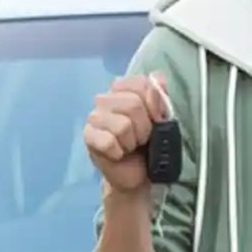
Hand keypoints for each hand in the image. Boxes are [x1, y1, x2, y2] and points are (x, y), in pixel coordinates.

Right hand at [84, 73, 169, 194]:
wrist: (139, 173)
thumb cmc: (151, 143)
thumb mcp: (163, 119)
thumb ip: (162, 98)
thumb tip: (158, 79)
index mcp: (125, 88)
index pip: (140, 83)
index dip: (154, 104)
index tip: (156, 120)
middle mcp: (106, 98)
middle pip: (133, 104)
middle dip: (145, 127)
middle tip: (143, 138)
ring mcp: (94, 117)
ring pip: (123, 125)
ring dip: (133, 141)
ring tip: (131, 146)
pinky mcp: (88, 137)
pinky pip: (108, 142)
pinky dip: (119, 152)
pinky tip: (118, 154)